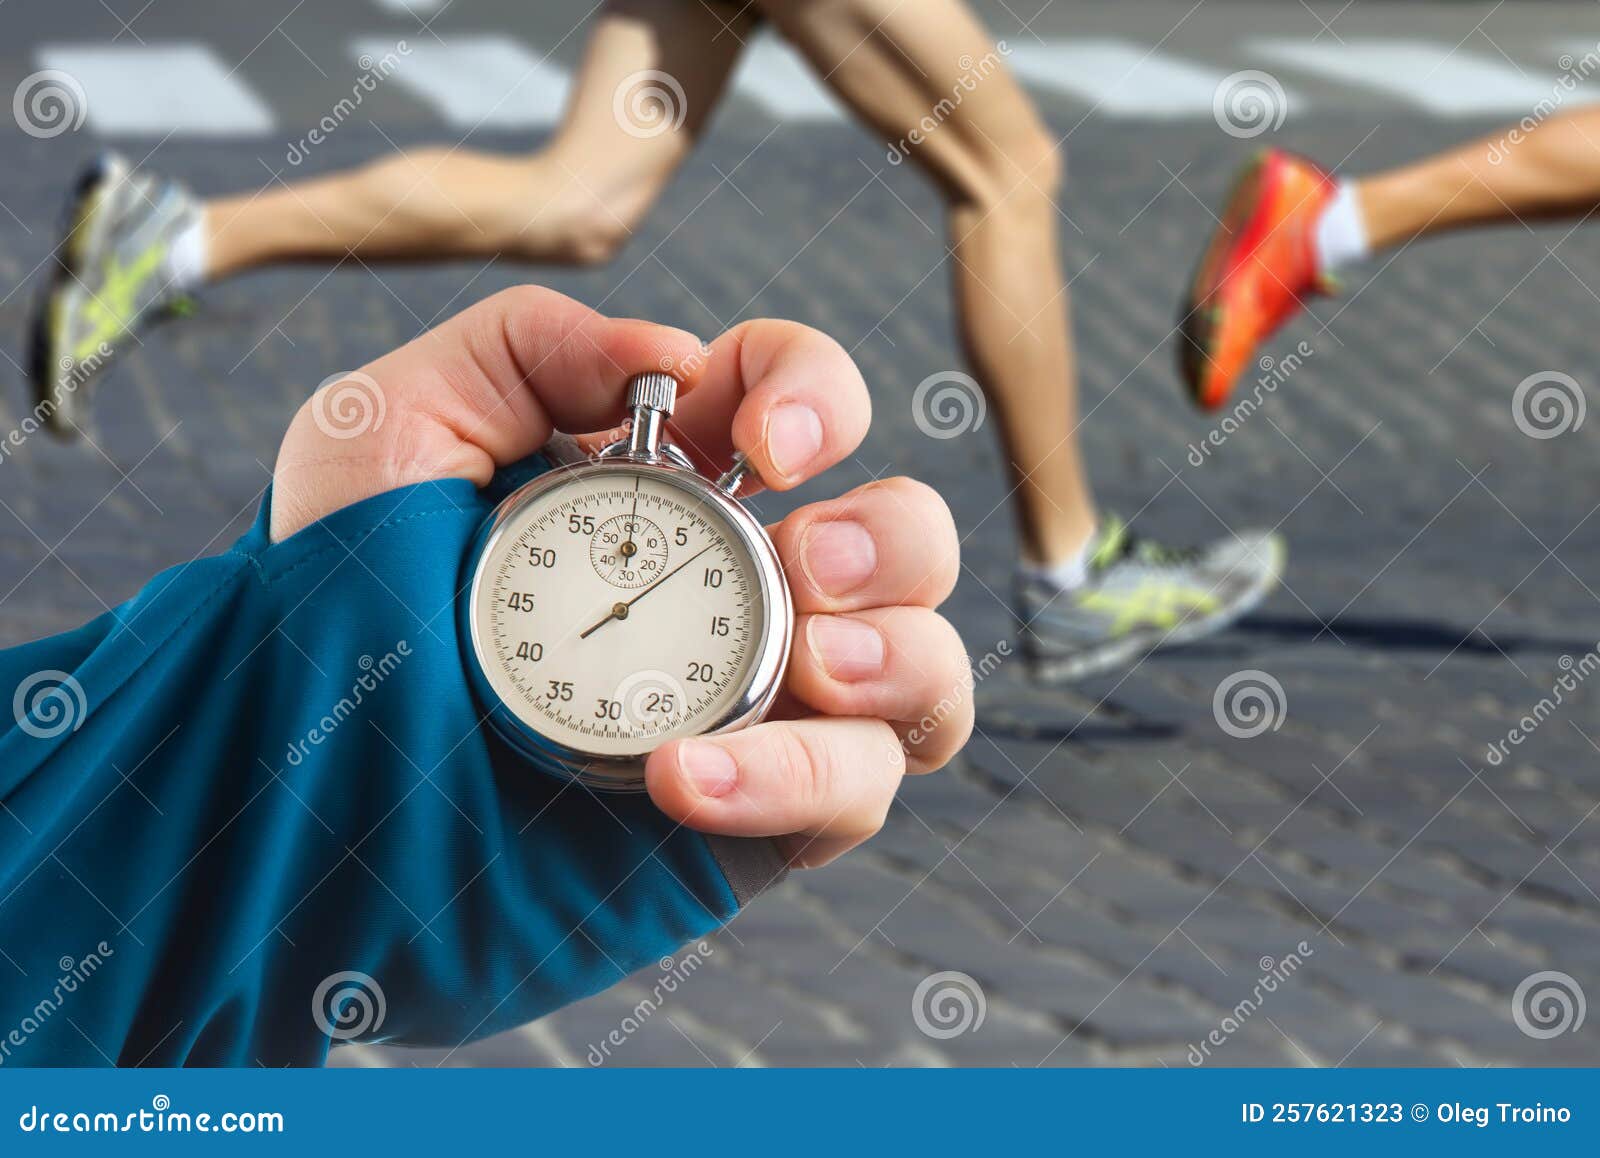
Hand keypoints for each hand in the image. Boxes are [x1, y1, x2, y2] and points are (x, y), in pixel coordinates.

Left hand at [272, 285, 970, 868]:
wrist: (295, 789)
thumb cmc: (329, 602)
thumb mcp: (392, 427)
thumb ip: (523, 345)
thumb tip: (669, 358)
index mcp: (672, 487)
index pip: (801, 402)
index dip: (816, 396)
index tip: (759, 444)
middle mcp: (738, 590)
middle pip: (905, 539)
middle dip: (890, 539)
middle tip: (806, 567)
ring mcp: (757, 706)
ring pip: (921, 674)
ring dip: (898, 656)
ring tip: (812, 664)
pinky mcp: (754, 819)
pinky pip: (852, 793)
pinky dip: (798, 777)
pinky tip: (682, 779)